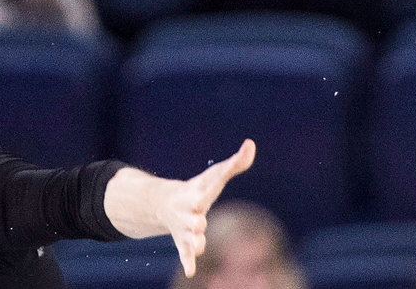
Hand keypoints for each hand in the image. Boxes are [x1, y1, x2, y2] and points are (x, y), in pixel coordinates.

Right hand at [166, 139, 255, 276]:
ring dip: (194, 241)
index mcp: (196, 193)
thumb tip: (251, 144)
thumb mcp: (214, 176)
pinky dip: (187, 261)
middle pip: (193, 216)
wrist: (164, 204)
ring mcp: (185, 228)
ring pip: (189, 237)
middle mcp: (188, 211)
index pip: (204, 188)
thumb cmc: (197, 190)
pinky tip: (190, 271)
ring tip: (198, 245)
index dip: (210, 185)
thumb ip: (235, 163)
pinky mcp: (183, 243)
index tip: (214, 181)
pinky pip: (185, 254)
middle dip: (195, 219)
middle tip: (199, 221)